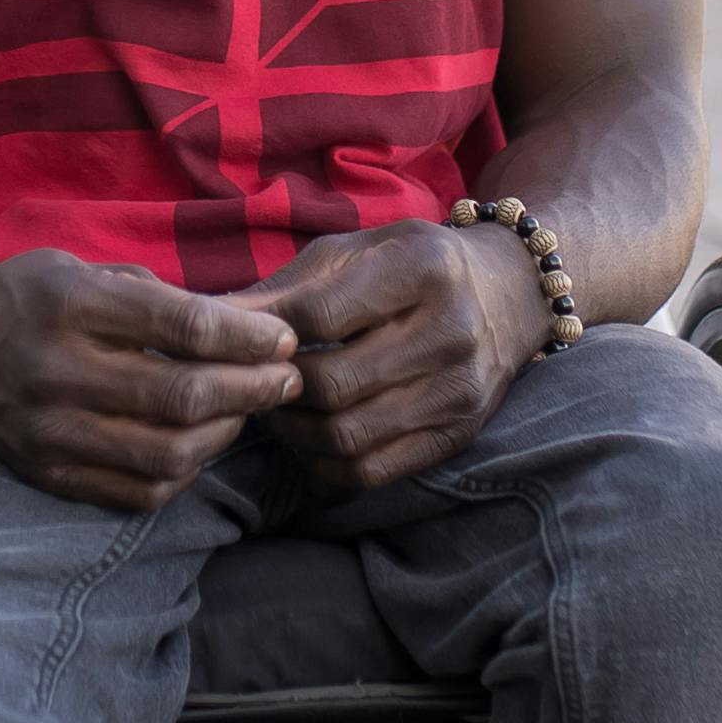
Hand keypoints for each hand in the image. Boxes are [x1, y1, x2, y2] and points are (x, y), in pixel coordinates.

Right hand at [0, 251, 303, 512]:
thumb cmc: (26, 295)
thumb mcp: (83, 268)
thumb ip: (157, 297)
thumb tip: (244, 327)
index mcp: (70, 305)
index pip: (182, 327)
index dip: (247, 339)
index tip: (285, 340)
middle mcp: (56, 370)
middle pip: (181, 397)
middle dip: (252, 390)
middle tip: (286, 382)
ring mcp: (49, 431)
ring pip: (166, 455)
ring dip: (223, 436)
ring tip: (244, 413)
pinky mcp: (45, 473)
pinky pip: (135, 493)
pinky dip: (182, 476)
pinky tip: (197, 448)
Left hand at [247, 220, 545, 492]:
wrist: (508, 294)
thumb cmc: (411, 265)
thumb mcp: (356, 251)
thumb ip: (288, 287)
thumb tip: (213, 323)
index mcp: (422, 269)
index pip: (320, 315)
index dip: (267, 335)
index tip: (243, 341)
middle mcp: (451, 331)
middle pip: (331, 384)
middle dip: (276, 389)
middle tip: (253, 383)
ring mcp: (460, 389)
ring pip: (347, 436)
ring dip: (294, 432)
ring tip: (279, 410)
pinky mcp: (460, 433)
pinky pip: (373, 470)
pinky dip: (326, 463)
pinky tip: (312, 438)